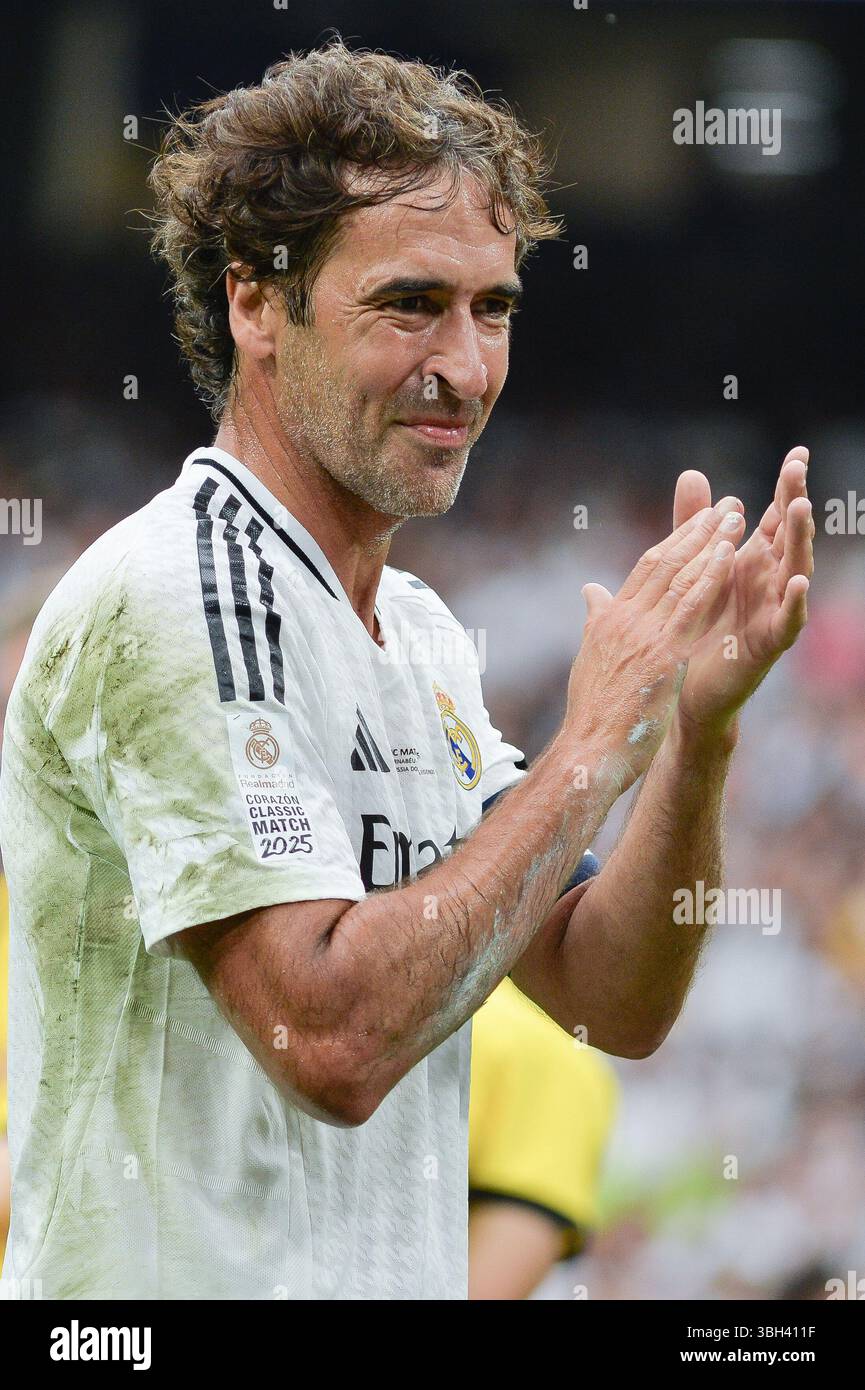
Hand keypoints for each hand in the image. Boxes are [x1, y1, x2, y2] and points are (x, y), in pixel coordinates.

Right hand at [565, 501, 745, 792]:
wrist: (588, 751)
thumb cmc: (592, 716)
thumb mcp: (590, 660)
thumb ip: (596, 621)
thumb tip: (590, 590)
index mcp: (608, 620)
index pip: (645, 569)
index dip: (674, 541)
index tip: (698, 521)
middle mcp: (623, 619)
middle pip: (663, 562)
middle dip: (696, 530)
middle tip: (724, 506)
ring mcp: (643, 634)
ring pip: (680, 576)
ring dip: (710, 543)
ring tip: (734, 516)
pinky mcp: (663, 654)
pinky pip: (692, 606)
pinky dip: (711, 576)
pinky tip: (730, 554)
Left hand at [671, 445, 813, 742]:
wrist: (685, 688)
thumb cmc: (697, 625)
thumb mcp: (694, 567)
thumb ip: (694, 523)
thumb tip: (693, 472)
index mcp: (753, 561)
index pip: (774, 517)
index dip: (786, 487)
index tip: (797, 453)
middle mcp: (769, 581)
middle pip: (788, 535)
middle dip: (794, 500)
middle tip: (797, 468)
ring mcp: (773, 610)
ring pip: (794, 570)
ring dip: (799, 540)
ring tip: (799, 510)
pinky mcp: (769, 643)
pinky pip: (789, 621)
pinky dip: (796, 601)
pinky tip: (799, 581)